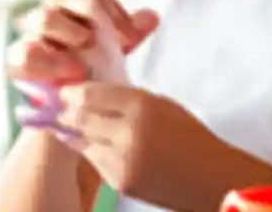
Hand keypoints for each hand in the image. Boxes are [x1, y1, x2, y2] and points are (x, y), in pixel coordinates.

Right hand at [7, 0, 158, 84]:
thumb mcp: (113, 52)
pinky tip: (67, 74)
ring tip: (84, 54)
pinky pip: (25, 53)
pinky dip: (47, 62)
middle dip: (90, 14)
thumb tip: (152, 16)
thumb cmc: (91, 71)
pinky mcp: (17, 58)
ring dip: (66, 32)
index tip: (131, 38)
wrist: (67, 109)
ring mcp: (33, 32)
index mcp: (77, 6)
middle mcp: (54, 11)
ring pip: (44, 18)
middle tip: (108, 39)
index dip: (115, 13)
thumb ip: (130, 33)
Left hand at [57, 82, 224, 208]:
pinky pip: (96, 160)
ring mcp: (121, 160)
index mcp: (142, 106)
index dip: (73, 91)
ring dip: (78, 132)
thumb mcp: (163, 104)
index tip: (65, 90)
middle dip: (67, 112)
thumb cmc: (190, 136)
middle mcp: (128, 132)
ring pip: (83, 141)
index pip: (92, 95)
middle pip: (81, 118)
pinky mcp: (120, 181)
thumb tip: (95, 94)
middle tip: (61, 107)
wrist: (210, 178)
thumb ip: (129, 98)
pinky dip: (94, 151)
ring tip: (75, 124)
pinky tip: (100, 144)